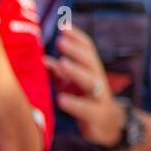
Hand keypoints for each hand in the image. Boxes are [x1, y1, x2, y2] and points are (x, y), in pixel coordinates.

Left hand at [44, 26, 123, 146]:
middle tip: (60, 41)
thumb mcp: (72, 83)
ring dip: (76, 72)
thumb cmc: (86, 99)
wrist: (110, 125)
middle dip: (76, 51)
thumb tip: (40, 58)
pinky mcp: (96, 116)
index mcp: (92, 69)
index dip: (77, 37)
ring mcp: (99, 98)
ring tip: (62, 64)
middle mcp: (98, 80)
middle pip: (90, 62)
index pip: (88, 49)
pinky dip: (74, 104)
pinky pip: (86, 109)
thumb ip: (58, 71)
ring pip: (90, 82)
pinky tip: (61, 99)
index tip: (64, 26)